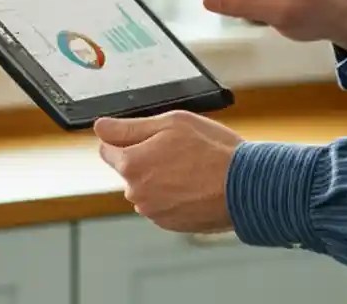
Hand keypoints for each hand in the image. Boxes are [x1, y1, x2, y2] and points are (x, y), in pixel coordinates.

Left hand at [94, 111, 243, 232]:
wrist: (246, 187)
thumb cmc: (214, 152)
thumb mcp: (172, 122)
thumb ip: (129, 126)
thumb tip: (101, 127)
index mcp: (131, 164)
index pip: (107, 147)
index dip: (125, 137)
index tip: (145, 135)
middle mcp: (135, 192)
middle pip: (128, 168)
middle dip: (145, 157)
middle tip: (178, 149)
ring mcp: (152, 210)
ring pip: (146, 186)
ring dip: (160, 177)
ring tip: (191, 168)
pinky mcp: (168, 223)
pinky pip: (161, 203)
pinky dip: (173, 194)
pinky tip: (194, 185)